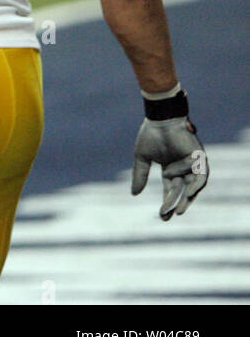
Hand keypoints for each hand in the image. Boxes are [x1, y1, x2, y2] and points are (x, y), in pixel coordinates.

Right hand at [133, 102, 207, 219]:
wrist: (160, 119)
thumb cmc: (150, 135)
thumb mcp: (142, 158)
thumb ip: (140, 176)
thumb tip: (134, 194)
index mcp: (170, 169)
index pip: (169, 189)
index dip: (166, 202)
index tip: (162, 216)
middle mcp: (182, 168)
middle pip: (181, 191)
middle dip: (175, 204)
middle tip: (167, 216)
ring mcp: (192, 164)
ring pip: (192, 187)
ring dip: (186, 199)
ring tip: (178, 211)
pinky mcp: (199, 158)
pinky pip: (201, 176)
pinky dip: (196, 186)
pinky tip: (187, 195)